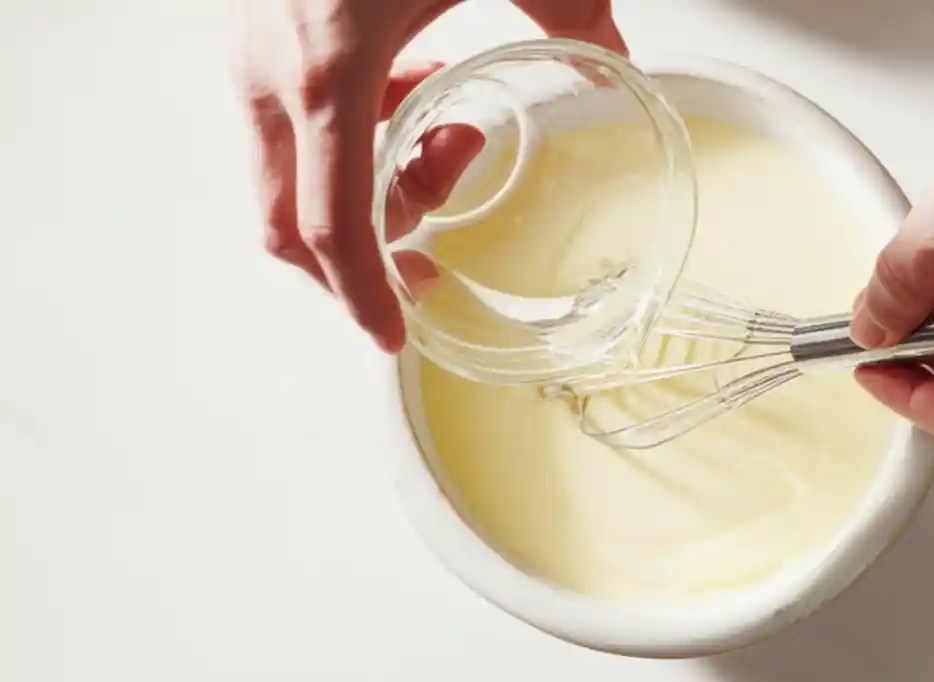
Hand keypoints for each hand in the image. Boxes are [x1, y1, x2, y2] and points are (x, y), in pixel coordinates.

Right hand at [231, 0, 624, 351]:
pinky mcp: (262, 43)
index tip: (392, 337)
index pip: (326, 224)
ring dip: (375, 187)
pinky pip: (298, 130)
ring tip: (452, 139)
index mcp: (326, 69)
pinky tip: (418, 93)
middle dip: (365, 255)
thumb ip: (567, 2)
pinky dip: (358, 141)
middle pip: (291, 222)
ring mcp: (258, 61)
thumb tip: (616, 51)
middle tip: (437, 248)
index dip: (360, 294)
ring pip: (295, 179)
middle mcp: (273, 76)